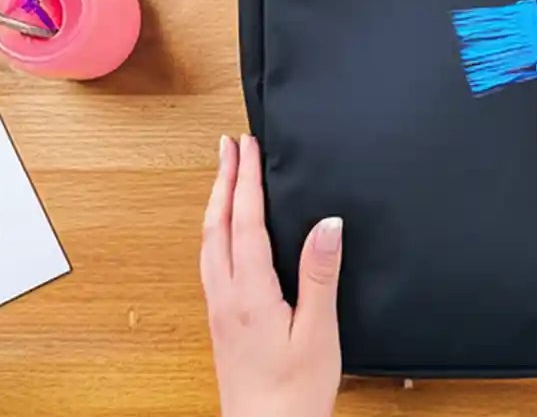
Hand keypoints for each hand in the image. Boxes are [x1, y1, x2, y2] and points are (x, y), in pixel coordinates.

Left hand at [201, 134, 343, 416]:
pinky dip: (217, 232)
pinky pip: (211, 261)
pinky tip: (225, 234)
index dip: (246, 179)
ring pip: (209, 242)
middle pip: (217, 225)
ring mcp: (220, 310)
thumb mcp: (318, 332)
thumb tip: (327, 223)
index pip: (245, 221)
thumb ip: (320, 274)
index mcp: (249, 293)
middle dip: (223, 180)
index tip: (248, 145)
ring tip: (224, 177)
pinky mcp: (222, 322)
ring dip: (216, 203)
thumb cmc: (292, 393)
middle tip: (229, 145)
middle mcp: (226, 297)